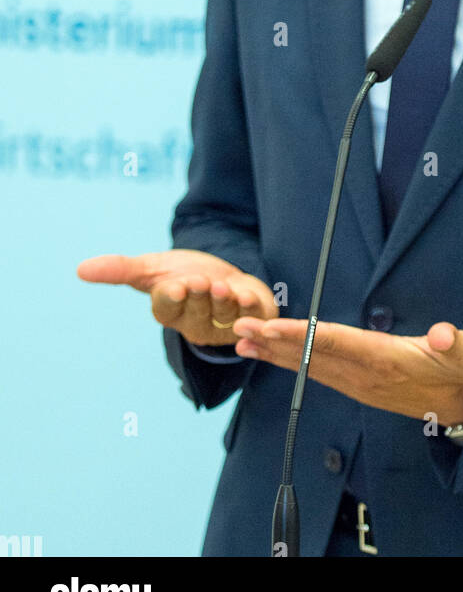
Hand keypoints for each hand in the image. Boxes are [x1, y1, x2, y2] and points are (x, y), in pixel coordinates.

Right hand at [77, 249, 278, 346]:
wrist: (225, 275)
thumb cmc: (184, 274)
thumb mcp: (152, 268)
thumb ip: (120, 269)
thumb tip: (80, 269)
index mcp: (171, 311)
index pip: (167, 309)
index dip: (171, 298)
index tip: (175, 285)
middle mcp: (196, 323)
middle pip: (196, 311)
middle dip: (199, 295)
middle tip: (200, 281)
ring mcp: (225, 323)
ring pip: (224, 313)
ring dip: (224, 301)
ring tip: (224, 286)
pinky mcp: (252, 317)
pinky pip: (252, 315)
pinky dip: (250, 306)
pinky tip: (248, 297)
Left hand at [231, 317, 462, 424]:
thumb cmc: (461, 368)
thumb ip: (454, 342)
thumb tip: (444, 335)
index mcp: (385, 360)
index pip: (335, 344)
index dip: (301, 335)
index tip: (271, 327)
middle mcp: (365, 375)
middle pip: (312, 356)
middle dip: (273, 342)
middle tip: (239, 327)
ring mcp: (358, 385)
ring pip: (309, 367)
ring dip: (275, 353)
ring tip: (243, 341)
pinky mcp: (357, 387)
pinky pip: (316, 373)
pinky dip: (291, 362)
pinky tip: (272, 354)